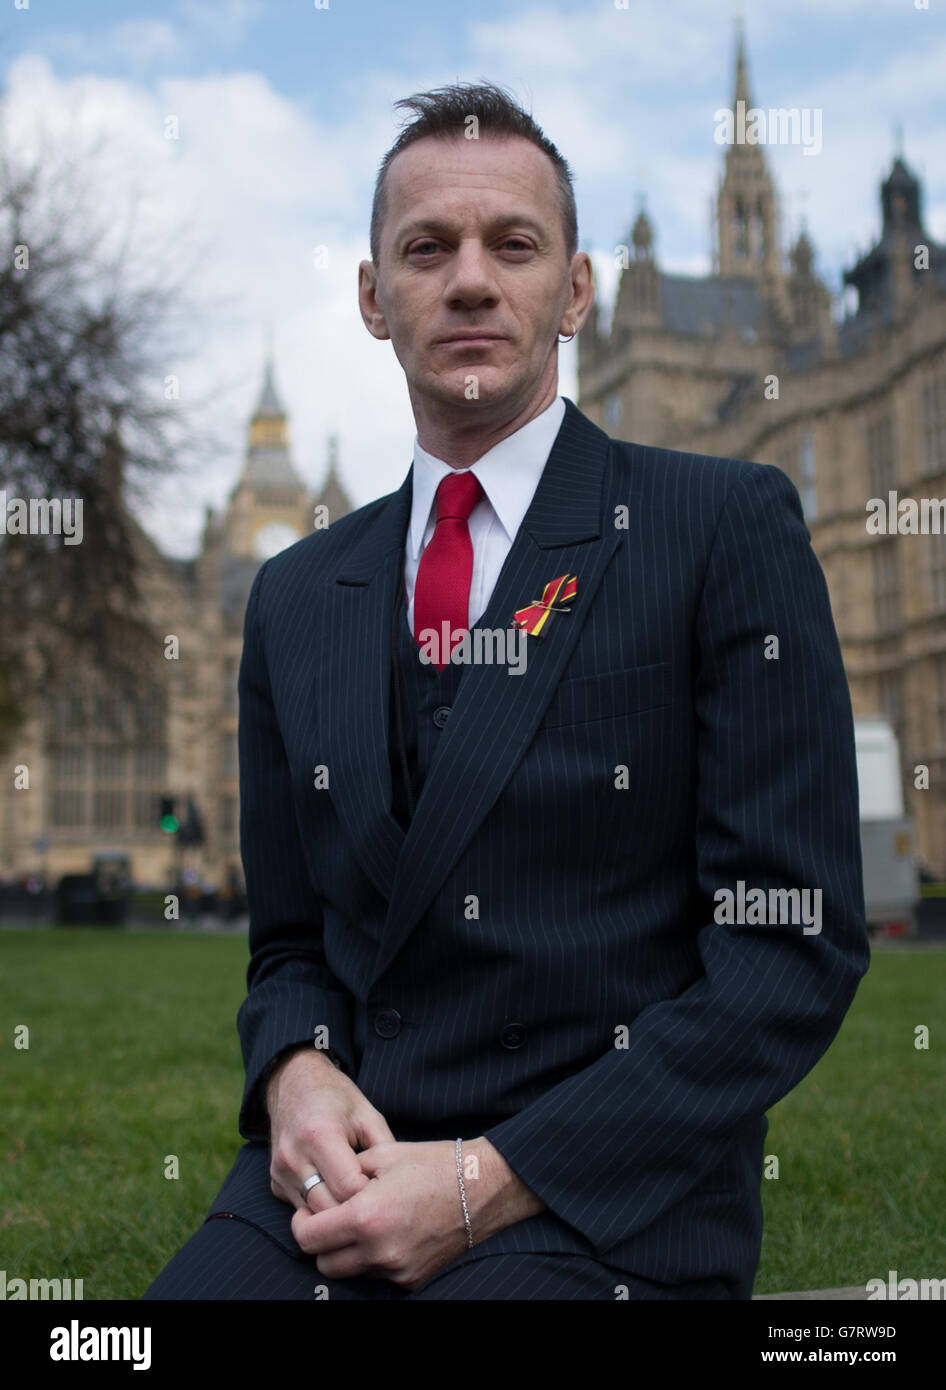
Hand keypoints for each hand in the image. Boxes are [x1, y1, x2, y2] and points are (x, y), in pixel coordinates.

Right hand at [266, 1047, 394, 1214]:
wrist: (293, 1084)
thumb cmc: (336, 1098)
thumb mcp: (367, 1114)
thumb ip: (385, 1149)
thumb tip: (399, 1187)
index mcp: (320, 1135)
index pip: (348, 1188)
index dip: (370, 1193)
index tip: (382, 1188)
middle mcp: (294, 1157)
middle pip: (328, 1208)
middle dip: (354, 1210)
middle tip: (374, 1203)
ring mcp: (281, 1172)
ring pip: (313, 1214)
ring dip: (336, 1212)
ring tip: (357, 1200)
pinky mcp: (275, 1182)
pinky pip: (301, 1208)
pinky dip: (320, 1207)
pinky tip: (335, 1192)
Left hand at [289, 1137, 545, 1290]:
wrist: (482, 1187)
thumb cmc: (433, 1164)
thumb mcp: (383, 1155)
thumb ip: (346, 1173)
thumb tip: (323, 1187)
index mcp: (367, 1216)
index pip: (308, 1238)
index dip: (301, 1223)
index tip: (308, 1211)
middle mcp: (379, 1250)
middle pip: (324, 1264)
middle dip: (321, 1242)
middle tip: (331, 1219)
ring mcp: (397, 1269)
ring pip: (350, 1272)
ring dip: (346, 1253)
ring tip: (362, 1224)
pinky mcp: (413, 1279)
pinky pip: (377, 1275)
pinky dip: (374, 1259)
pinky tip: (388, 1232)